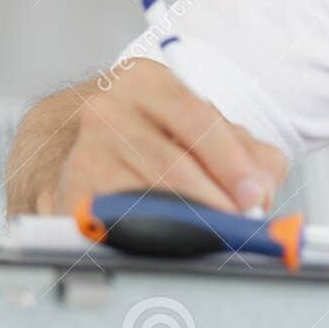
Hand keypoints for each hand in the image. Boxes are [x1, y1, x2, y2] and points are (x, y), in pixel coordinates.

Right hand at [42, 58, 287, 216]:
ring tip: (215, 239)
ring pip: (146, 196)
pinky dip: (146, 236)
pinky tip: (169, 246)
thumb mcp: (206, 131)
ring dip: (187, 224)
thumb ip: (249, 154)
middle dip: (215, 201)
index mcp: (147, 81)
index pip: (197, 118)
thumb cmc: (154, 140)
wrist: (76, 151)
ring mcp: (82, 150)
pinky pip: (116, 221)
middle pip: (172, 161)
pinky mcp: (66, 194)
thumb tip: (261, 191)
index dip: (232, 162)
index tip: (255, 196)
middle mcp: (108, 108)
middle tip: (241, 227)